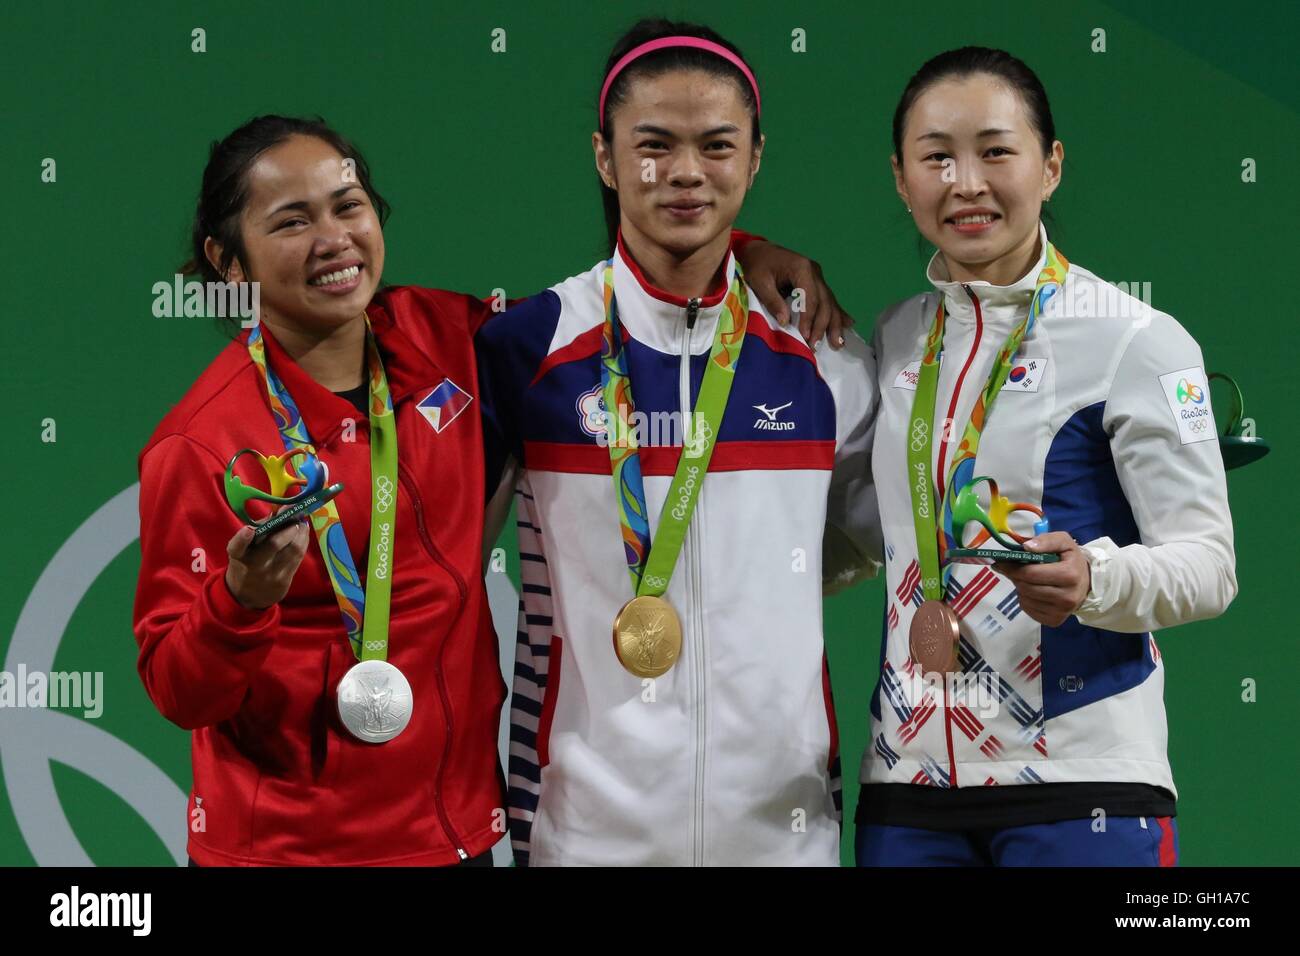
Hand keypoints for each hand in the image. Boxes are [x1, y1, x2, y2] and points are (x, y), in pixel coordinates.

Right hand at [224, 510, 311, 609]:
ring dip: (301, 533)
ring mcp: (271, 575)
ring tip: (302, 523)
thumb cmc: (246, 562)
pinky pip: (298, 558)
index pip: (236, 548)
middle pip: (274, 545)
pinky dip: (303, 542)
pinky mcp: (284, 581)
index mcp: (238, 555)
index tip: (249, 530)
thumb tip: (280, 511)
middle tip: (294, 517)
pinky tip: (303, 534)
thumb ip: (259, 529)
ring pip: (293, 550)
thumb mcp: (243, 548)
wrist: (247, 596)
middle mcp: (254, 565)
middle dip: (288, 527)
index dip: (242, 539)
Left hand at [735, 240, 852, 349]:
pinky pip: (829, 299)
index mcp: (802, 268)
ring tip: (837, 344)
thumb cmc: (757, 264)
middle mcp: (815, 272)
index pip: (811, 297)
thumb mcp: (759, 281)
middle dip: (822, 326)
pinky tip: (848, 324)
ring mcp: (818, 277)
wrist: (759, 250)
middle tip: (815, 346)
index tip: (805, 337)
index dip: (809, 319)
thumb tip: (785, 322)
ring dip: (834, 324)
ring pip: (831, 302)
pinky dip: (838, 313)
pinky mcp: (817, 282)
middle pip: (824, 302)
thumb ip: (773, 301)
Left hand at [992, 532, 1091, 626]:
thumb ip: (1046, 540)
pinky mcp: (1054, 621)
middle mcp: (1067, 597)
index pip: (1031, 573)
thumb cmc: (1071, 559)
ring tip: (1026, 579)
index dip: (1012, 567)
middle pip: (1026, 587)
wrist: (1086, 582)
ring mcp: (1061, 612)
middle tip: (1011, 569)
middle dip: (1015, 576)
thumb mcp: (1063, 541)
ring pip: (1025, 599)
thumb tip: (1026, 547)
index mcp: (1069, 575)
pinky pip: (1028, 609)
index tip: (1001, 561)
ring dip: (1020, 587)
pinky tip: (1032, 591)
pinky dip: (1025, 599)